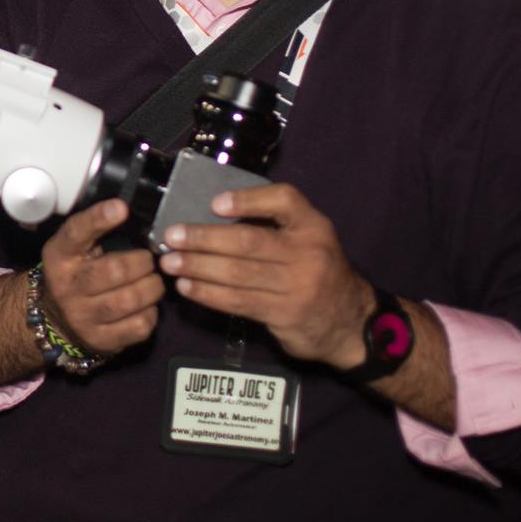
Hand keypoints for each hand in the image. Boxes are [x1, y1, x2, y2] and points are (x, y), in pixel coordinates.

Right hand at [40, 199, 165, 355]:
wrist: (55, 321)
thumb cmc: (76, 273)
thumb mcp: (75, 249)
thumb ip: (96, 232)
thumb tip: (133, 214)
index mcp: (60, 256)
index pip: (77, 233)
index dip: (99, 219)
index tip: (121, 207)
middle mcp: (67, 286)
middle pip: (115, 270)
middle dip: (143, 262)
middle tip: (149, 261)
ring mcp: (82, 317)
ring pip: (130, 300)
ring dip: (152, 287)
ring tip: (153, 281)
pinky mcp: (101, 341)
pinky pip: (139, 326)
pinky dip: (151, 313)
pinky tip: (146, 306)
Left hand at [160, 183, 375, 369]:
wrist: (350, 321)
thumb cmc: (316, 271)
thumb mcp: (309, 239)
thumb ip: (274, 224)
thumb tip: (215, 212)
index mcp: (313, 226)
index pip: (284, 201)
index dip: (247, 200)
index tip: (214, 203)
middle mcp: (308, 253)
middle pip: (248, 241)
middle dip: (204, 238)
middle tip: (172, 236)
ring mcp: (297, 286)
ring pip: (238, 274)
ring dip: (198, 267)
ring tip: (170, 263)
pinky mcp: (284, 314)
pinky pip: (238, 301)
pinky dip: (208, 293)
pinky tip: (188, 287)